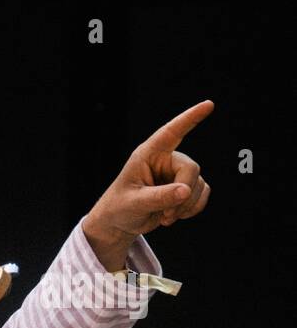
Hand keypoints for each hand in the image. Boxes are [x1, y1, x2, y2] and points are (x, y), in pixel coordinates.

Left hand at [82, 100, 213, 270]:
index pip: (171, 132)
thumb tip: (186, 191)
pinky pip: (203, 192)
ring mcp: (176, 173)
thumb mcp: (134, 203)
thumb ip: (158, 197)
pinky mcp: (185, 187)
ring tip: (165, 217)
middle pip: (191, 168)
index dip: (190, 118)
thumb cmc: (119, 207)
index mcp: (148, 155)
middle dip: (183, 194)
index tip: (208, 105)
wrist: (119, 222)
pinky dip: (193, 208)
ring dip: (186, 205)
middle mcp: (165, 160)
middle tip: (166, 215)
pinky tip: (175, 216)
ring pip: (199, 183)